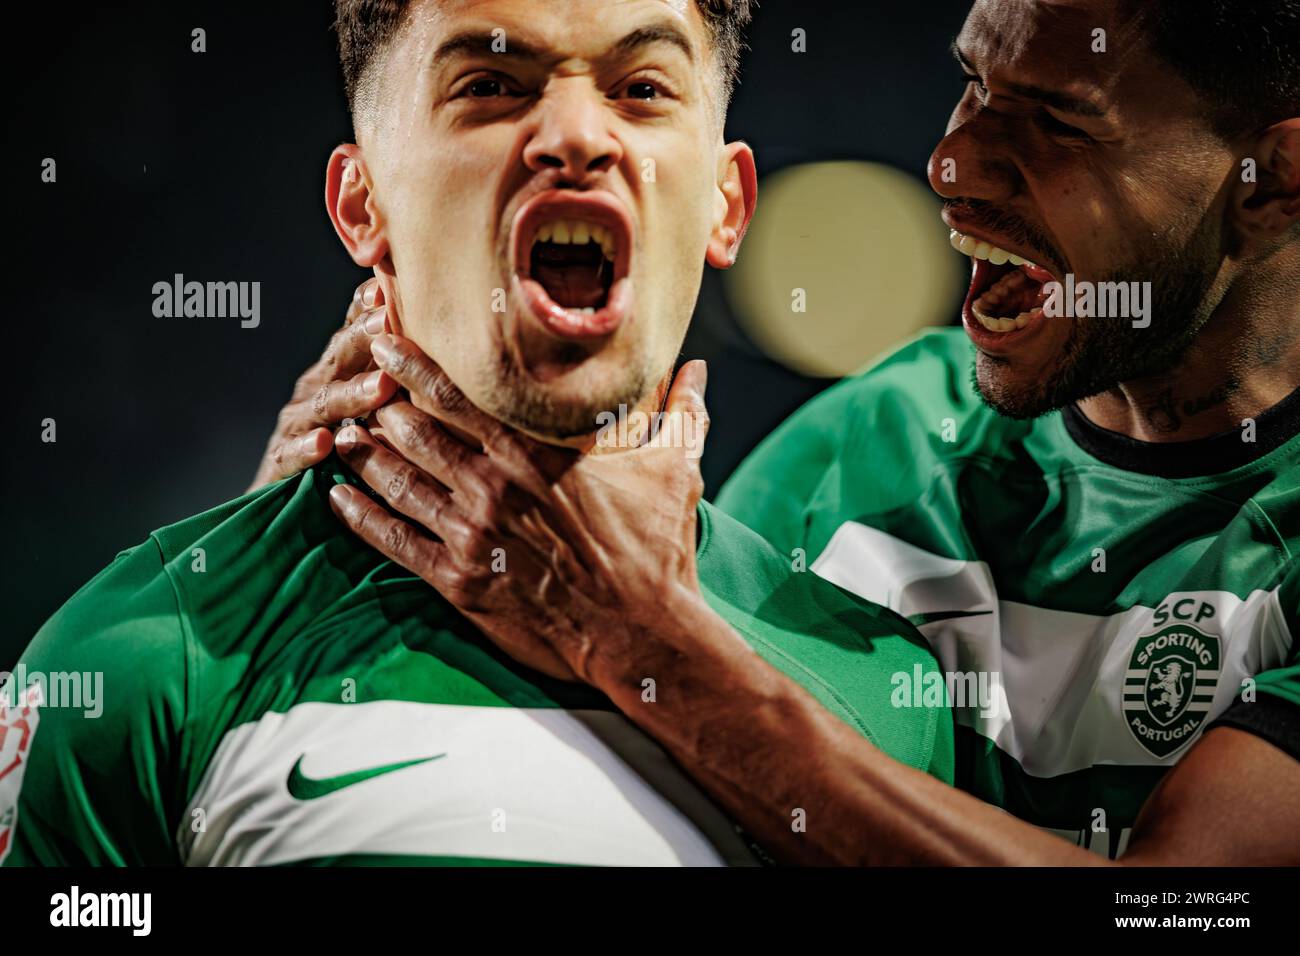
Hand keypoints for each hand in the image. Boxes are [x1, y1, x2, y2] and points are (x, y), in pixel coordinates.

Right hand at [247, 278, 398, 490]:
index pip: (355, 331)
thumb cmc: (354, 447)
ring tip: (381, 387)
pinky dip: (306, 449)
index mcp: (342, 370)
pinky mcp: (281, 463)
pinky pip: (292, 453)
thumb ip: (405, 373)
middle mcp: (317, 388)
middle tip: (389, 320)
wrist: (294, 502)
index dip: (369, 309)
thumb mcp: (381, 406)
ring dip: (351, 394)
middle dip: (364, 338)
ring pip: (323, 403)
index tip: (392, 288)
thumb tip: (458, 344)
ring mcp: (297, 424)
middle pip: (341, 357)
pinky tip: (324, 444)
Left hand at [327, 333, 711, 682]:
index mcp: (534, 455)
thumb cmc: (658, 551)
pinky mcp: (459, 582)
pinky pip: (394, 545)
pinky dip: (360, 520)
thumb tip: (698, 368)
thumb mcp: (675, 472)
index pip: (456, 396)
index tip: (384, 338)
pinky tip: (336, 500)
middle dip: (379, 404)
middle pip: (414, 433)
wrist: (642, 632)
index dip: (412, 363)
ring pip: (397, 483)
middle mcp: (491, 488)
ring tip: (340, 434)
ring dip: (363, 456)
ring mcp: (471, 537)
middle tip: (354, 383)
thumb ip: (681, 412)